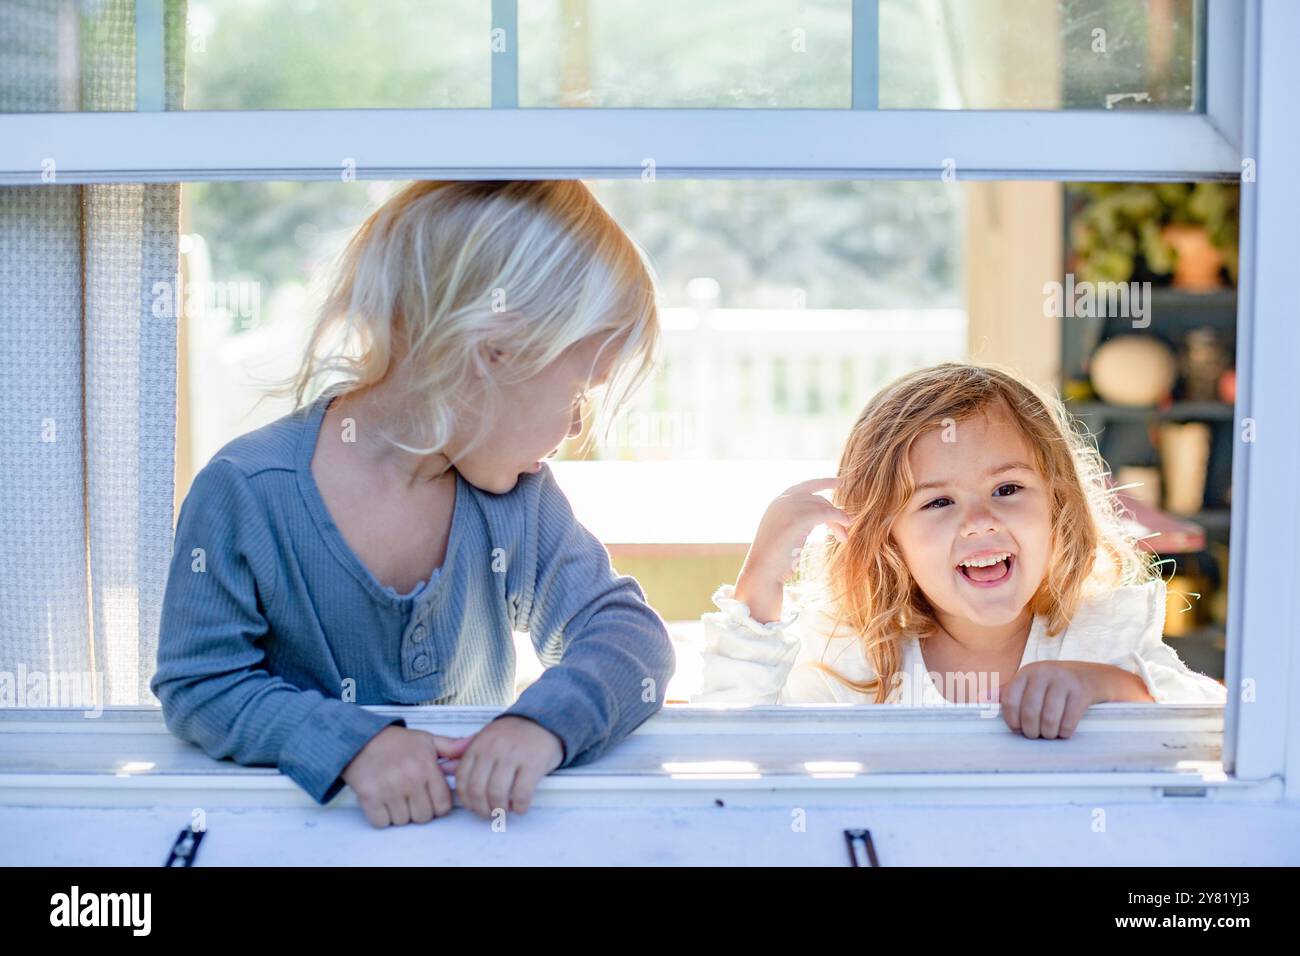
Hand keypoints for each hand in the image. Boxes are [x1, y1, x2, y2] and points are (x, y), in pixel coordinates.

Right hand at [341, 725, 470, 827]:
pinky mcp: (369, 796)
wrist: (360, 739)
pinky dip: (381, 816)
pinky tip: (382, 799)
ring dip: (399, 813)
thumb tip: (471, 744)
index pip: (443, 805)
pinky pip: (382, 822)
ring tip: (395, 794)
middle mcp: (409, 778)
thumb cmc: (395, 743)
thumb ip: (451, 747)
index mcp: (426, 766)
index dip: (438, 804)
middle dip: (419, 809)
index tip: (429, 796)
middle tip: (411, 795)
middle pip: (424, 817)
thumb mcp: (426, 740)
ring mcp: (389, 789)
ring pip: (403, 821)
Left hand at [439, 716, 563, 819]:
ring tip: (505, 810)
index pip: (462, 778)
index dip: (466, 799)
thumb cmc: (513, 734)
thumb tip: (445, 770)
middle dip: (481, 808)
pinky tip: (520, 806)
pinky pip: (521, 793)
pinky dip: (519, 807)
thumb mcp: (486, 738)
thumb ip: (467, 755)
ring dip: (500, 809)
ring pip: (497, 794)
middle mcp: (493, 749)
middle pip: (477, 789)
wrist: (544, 720)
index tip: (473, 806)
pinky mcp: (533, 763)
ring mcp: (514, 755)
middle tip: (489, 813)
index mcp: (479, 744)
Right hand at [734, 477, 850, 622]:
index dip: (822, 482)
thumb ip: (798, 521)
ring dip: (838, 520)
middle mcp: (781, 501)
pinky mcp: (796, 519)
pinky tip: (843, 531)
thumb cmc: (774, 560)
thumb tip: (821, 516)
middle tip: (848, 523)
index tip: (839, 482)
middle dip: (833, 511)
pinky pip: (824, 513)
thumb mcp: (786, 534)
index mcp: (777, 503)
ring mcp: (787, 508)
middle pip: (816, 498)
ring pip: (822, 506)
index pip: (803, 487)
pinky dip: (837, 519)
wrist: (761, 572)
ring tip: (845, 536)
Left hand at [1000, 661, 1152, 738]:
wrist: (1093, 676)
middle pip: (1029, 712)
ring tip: (1050, 735)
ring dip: (1048, 734)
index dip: (1011, 720)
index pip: (1010, 700)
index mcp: (1027, 672)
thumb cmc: (1055, 686)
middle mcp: (1043, 672)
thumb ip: (1008, 692)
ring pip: (1049, 718)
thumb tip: (981, 699)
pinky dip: (1065, 732)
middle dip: (1031, 731)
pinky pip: (1069, 720)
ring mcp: (1064, 680)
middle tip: (1036, 736)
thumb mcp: (1031, 684)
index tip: (1017, 729)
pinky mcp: (1082, 691)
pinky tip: (1064, 732)